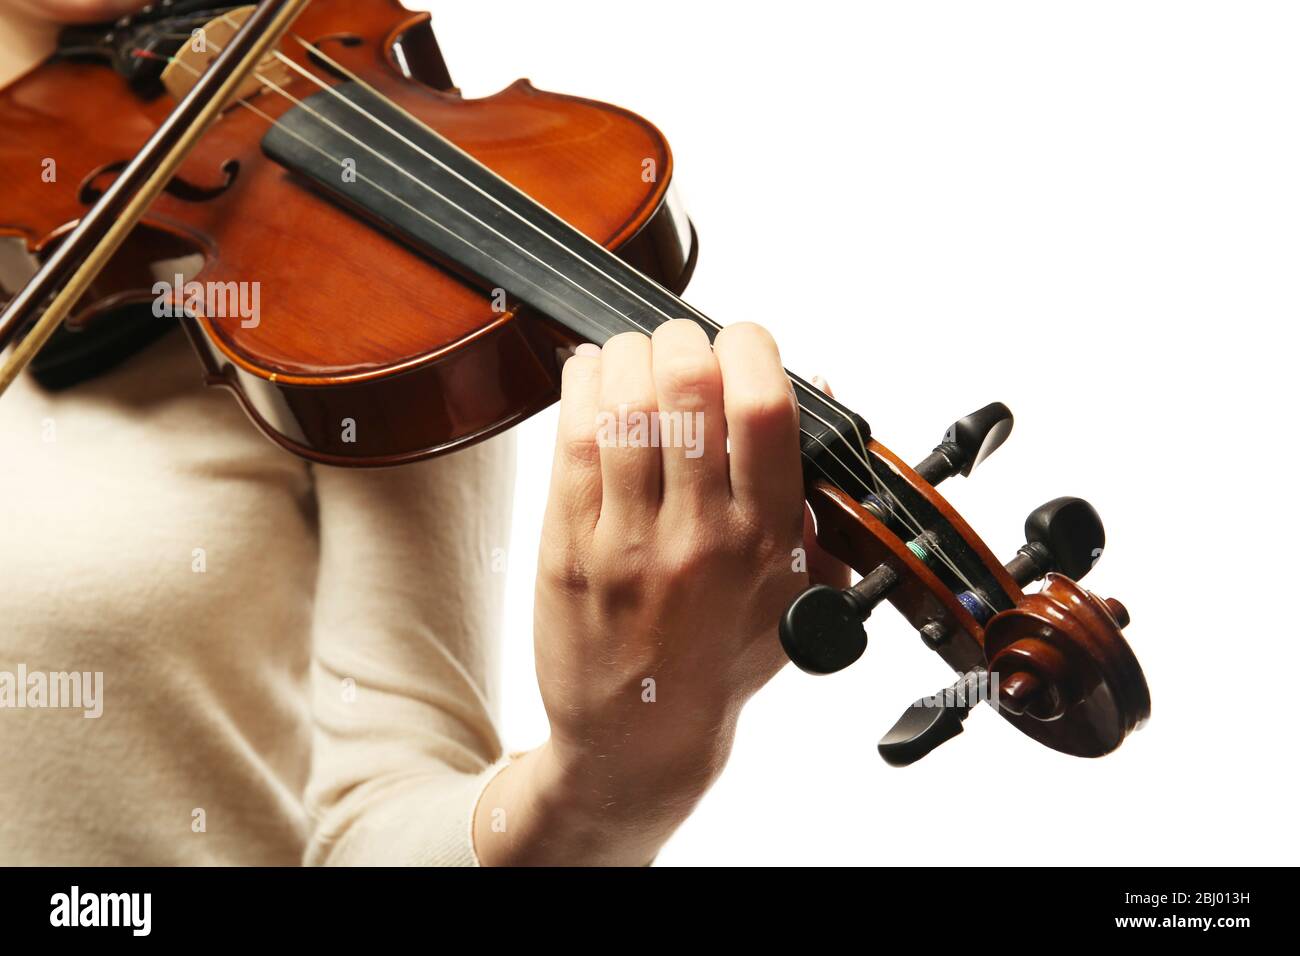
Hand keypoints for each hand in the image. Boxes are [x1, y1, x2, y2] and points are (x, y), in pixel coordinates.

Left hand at [474, 320, 846, 865]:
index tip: (741, 341)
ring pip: (623, 402)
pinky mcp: (568, 548)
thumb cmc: (721, 660)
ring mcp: (628, 543)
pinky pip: (570, 440)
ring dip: (627, 354)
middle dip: (682, 338)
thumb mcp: (796, 590)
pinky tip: (590, 377)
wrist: (639, 740)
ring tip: (633, 358)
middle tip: (679, 346)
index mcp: (767, 540)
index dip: (751, 346)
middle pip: (687, 385)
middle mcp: (700, 536)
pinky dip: (580, 386)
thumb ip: (814, 496)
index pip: (766, 407)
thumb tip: (818, 389)